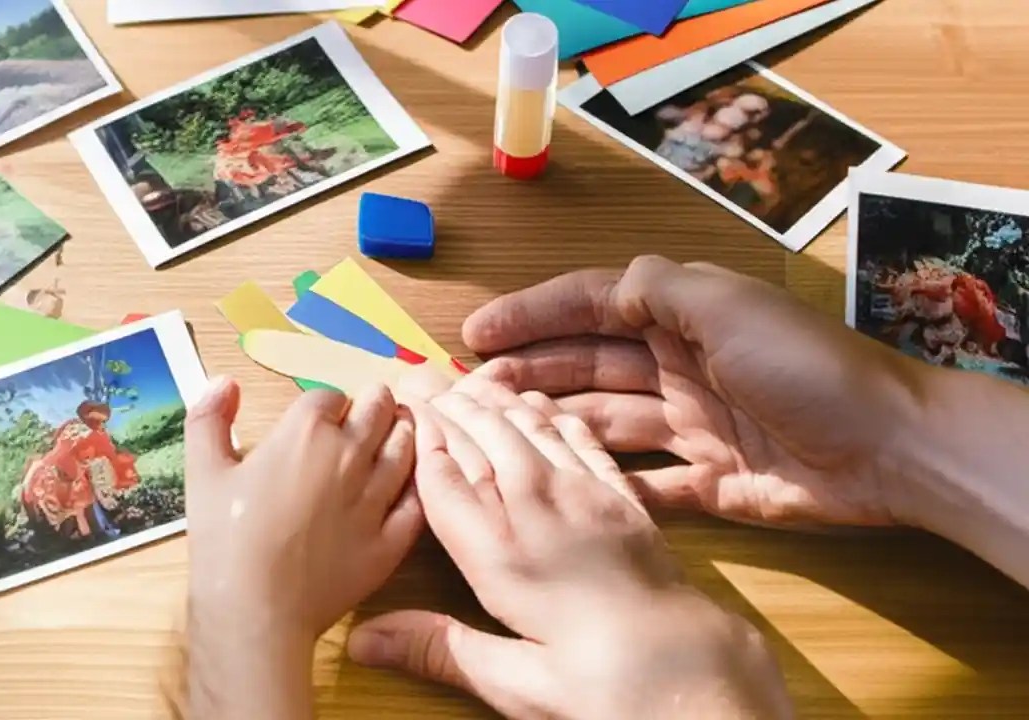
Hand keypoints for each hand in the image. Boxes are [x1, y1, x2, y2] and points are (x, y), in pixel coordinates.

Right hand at [183, 378, 423, 718]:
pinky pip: (418, 500)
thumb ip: (209, 419)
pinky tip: (411, 484)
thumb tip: (224, 382)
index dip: (328, 403)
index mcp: (305, 430)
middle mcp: (350, 453)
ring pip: (407, 447)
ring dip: (404, 433)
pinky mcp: (393, 538)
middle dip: (376, 404)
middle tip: (375, 408)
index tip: (324, 415)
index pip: (330, 395)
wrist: (254, 610)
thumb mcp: (203, 471)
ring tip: (400, 431)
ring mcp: (377, 496)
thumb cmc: (224, 540)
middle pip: (379, 408)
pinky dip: (418, 485)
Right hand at [348, 377, 790, 718]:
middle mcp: (538, 509)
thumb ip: (440, 649)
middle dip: (448, 401)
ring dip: (495, 398)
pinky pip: (578, 437)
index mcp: (501, 553)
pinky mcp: (623, 498)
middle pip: (482, 435)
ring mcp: (585, 496)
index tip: (397, 403)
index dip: (418, 433)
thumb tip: (364, 640)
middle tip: (419, 374)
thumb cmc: (611, 690)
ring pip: (527, 426)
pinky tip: (536, 403)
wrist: (703, 679)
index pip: (444, 474)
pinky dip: (550, 413)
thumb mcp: (519, 684)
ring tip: (466, 376)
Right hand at [460, 255, 930, 527]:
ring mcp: (693, 424)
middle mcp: (680, 365)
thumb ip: (655, 288)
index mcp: (682, 315)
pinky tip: (557, 489)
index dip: (532, 315)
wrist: (889, 448)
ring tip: (496, 439)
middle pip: (587, 364)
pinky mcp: (709, 480)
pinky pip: (644, 482)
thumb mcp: (725, 306)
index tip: (475, 333)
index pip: (589, 306)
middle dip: (529, 372)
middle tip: (469, 392)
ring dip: (554, 424)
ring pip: (604, 421)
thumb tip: (600, 290)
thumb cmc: (803, 365)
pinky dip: (605, 484)